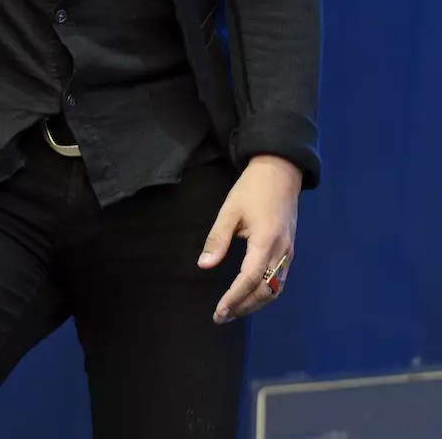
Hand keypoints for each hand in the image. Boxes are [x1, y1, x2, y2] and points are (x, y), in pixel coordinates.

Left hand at [199, 154, 301, 323]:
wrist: (280, 175)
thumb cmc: (251, 190)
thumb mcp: (229, 212)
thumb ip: (217, 239)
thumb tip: (204, 265)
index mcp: (266, 242)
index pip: (250, 279)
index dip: (234, 297)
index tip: (219, 311)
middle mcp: (282, 252)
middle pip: (266, 290)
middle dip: (244, 306)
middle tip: (221, 317)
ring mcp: (288, 253)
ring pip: (275, 289)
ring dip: (255, 304)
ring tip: (232, 312)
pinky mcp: (289, 251)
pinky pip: (280, 280)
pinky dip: (264, 294)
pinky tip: (249, 297)